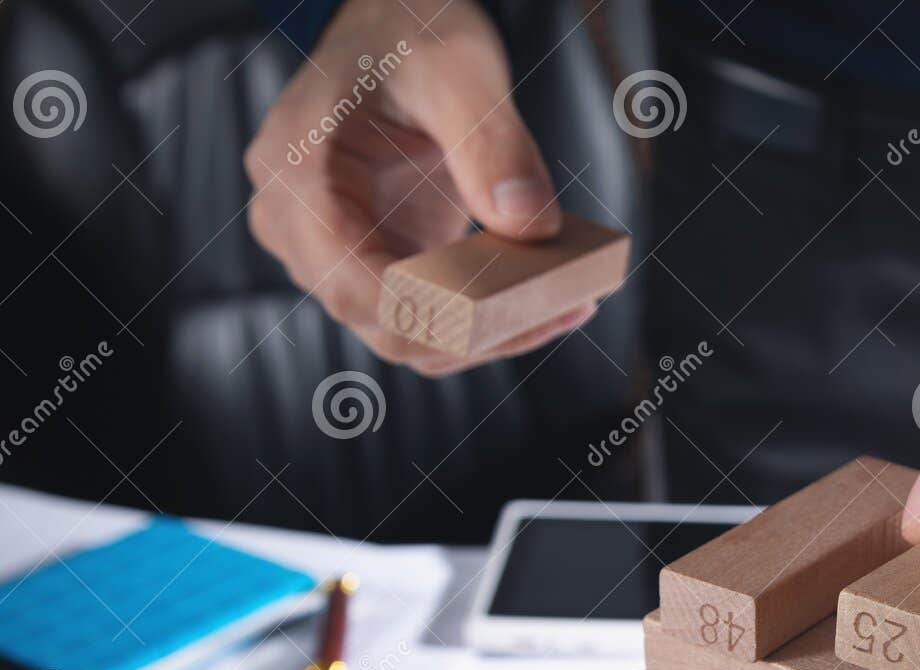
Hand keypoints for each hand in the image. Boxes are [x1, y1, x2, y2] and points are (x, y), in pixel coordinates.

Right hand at [244, 0, 593, 374]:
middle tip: (564, 308)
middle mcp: (297, 225)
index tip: (514, 310)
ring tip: (567, 305)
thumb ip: (492, 145)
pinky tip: (544, 299)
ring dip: (488, 333)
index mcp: (295, 174)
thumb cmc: (408, 29)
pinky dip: (483, 318)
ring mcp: (332, 249)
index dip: (434, 313)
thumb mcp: (458, 68)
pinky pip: (425, 314)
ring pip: (408, 334)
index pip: (354, 284)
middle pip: (385, 323)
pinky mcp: (372, 259)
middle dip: (478, 330)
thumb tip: (531, 229)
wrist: (396, 26)